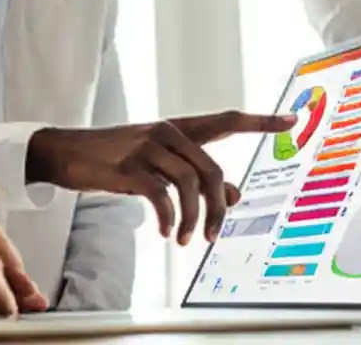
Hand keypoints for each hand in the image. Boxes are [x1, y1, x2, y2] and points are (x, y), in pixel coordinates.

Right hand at [26, 110, 296, 245]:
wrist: (68, 152)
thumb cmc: (116, 159)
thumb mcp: (158, 166)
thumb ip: (194, 176)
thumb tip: (235, 194)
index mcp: (179, 129)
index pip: (226, 120)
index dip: (261, 121)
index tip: (292, 121)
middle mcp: (168, 132)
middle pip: (212, 169)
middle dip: (219, 207)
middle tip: (215, 235)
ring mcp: (148, 146)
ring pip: (190, 184)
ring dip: (195, 219)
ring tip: (188, 240)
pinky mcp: (129, 165)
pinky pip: (161, 195)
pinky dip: (170, 218)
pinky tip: (167, 232)